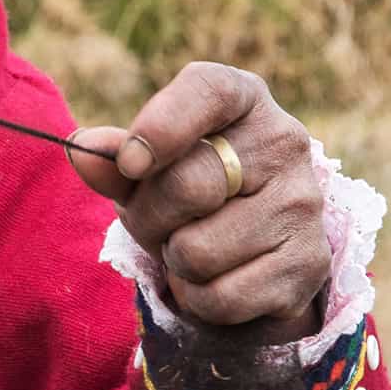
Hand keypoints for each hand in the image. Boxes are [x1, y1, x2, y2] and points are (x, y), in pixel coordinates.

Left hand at [66, 61, 326, 335]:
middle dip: (149, 217)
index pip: (207, 90)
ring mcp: (302, 203)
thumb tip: (83, 149)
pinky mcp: (307, 264)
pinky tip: (218, 279)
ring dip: (176, 263)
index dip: (161, 126)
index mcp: (244, 100)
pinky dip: (199, 299)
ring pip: (197, 251)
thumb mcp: (150, 171)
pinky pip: (219, 297)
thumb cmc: (193, 198)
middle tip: (159, 223)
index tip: (130, 163)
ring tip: (195, 248)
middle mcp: (285, 141)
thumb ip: (116, 159)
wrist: (258, 257)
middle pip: (186, 186)